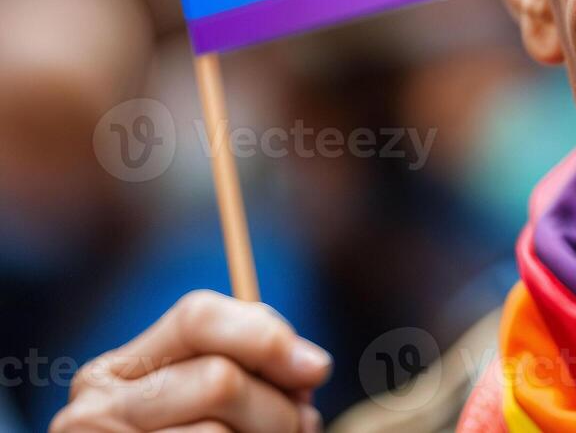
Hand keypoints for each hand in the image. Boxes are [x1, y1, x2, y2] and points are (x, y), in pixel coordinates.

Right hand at [51, 290, 329, 432]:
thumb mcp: (205, 403)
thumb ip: (248, 370)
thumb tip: (310, 367)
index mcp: (115, 370)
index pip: (197, 316)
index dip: (267, 336)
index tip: (317, 369)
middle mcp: (95, 407)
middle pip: (219, 379)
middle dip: (277, 407)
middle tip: (299, 426)